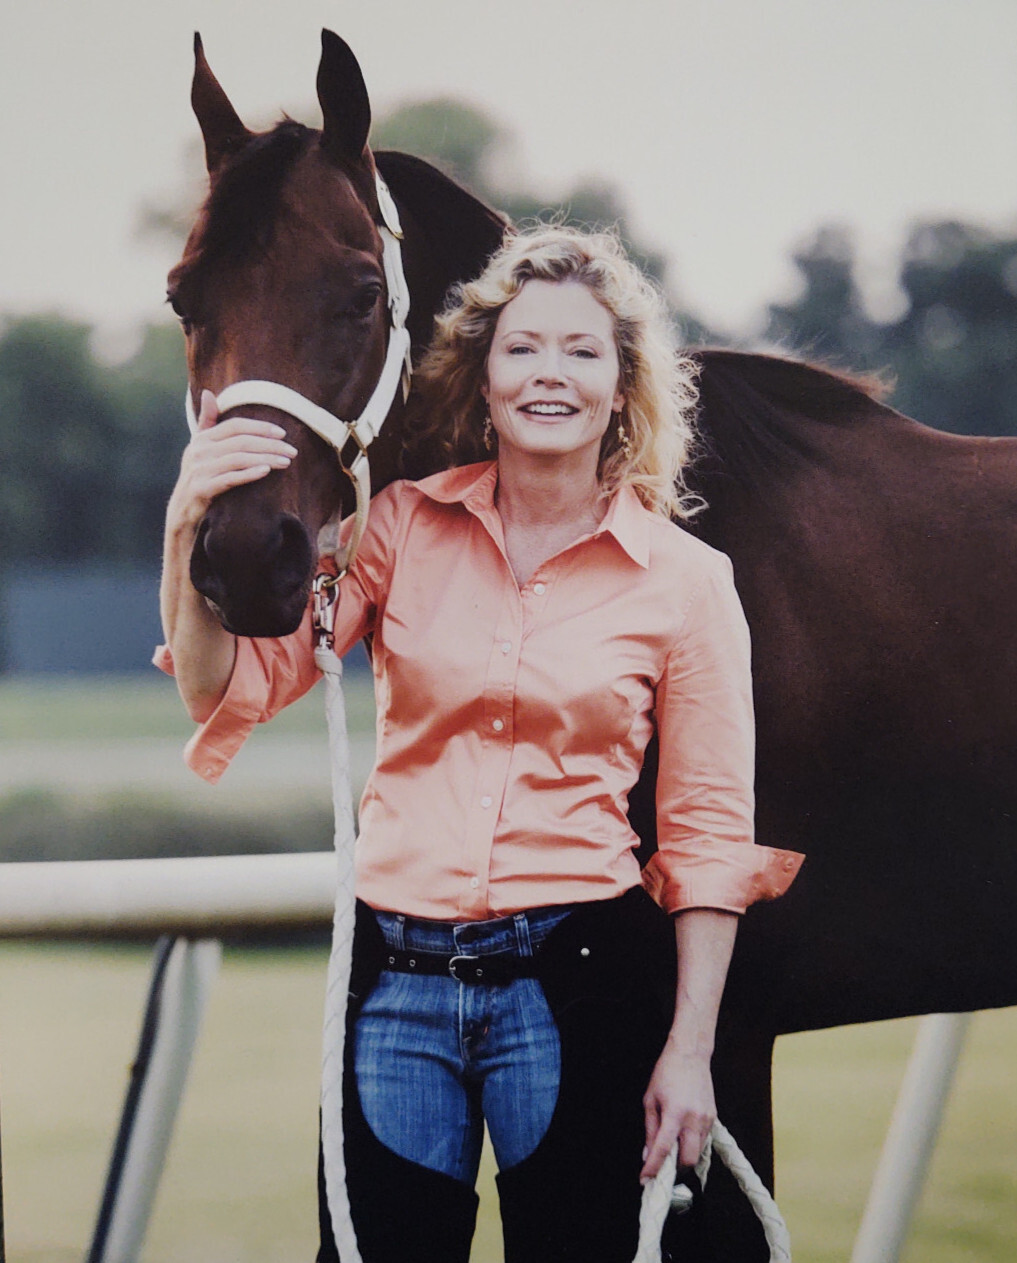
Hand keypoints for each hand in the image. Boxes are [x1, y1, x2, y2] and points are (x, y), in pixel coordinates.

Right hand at [168, 390, 297, 529]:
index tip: (282, 433)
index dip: (260, 427)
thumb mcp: (200, 448)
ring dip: (265, 459)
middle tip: (292, 451)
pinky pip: (229, 479)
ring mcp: (199, 470)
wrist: (182, 511)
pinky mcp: (202, 489)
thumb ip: (207, 421)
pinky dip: (249, 474)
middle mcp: (199, 451)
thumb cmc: (199, 476)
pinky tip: (266, 472)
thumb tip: (208, 392)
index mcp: (202, 438)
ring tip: (285, 462)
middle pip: (240, 441)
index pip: (235, 426)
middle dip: (269, 445)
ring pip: (238, 459)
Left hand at [641, 1042, 715, 1181]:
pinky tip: (684, 1135)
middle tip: (663, 1166)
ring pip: (698, 1152)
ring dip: (684, 1156)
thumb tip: (648, 1154)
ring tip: (672, 1147)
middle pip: (687, 1160)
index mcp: (674, 1113)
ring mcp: (706, 1119)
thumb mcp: (650, 1099)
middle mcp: (693, 1118)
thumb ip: (650, 1129)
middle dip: (675, 1168)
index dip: (653, 1167)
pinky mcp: (713, 1118)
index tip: (645, 1179)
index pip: (663, 1149)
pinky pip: (703, 1141)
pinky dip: (693, 1144)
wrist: (690, 1054)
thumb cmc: (666, 1073)